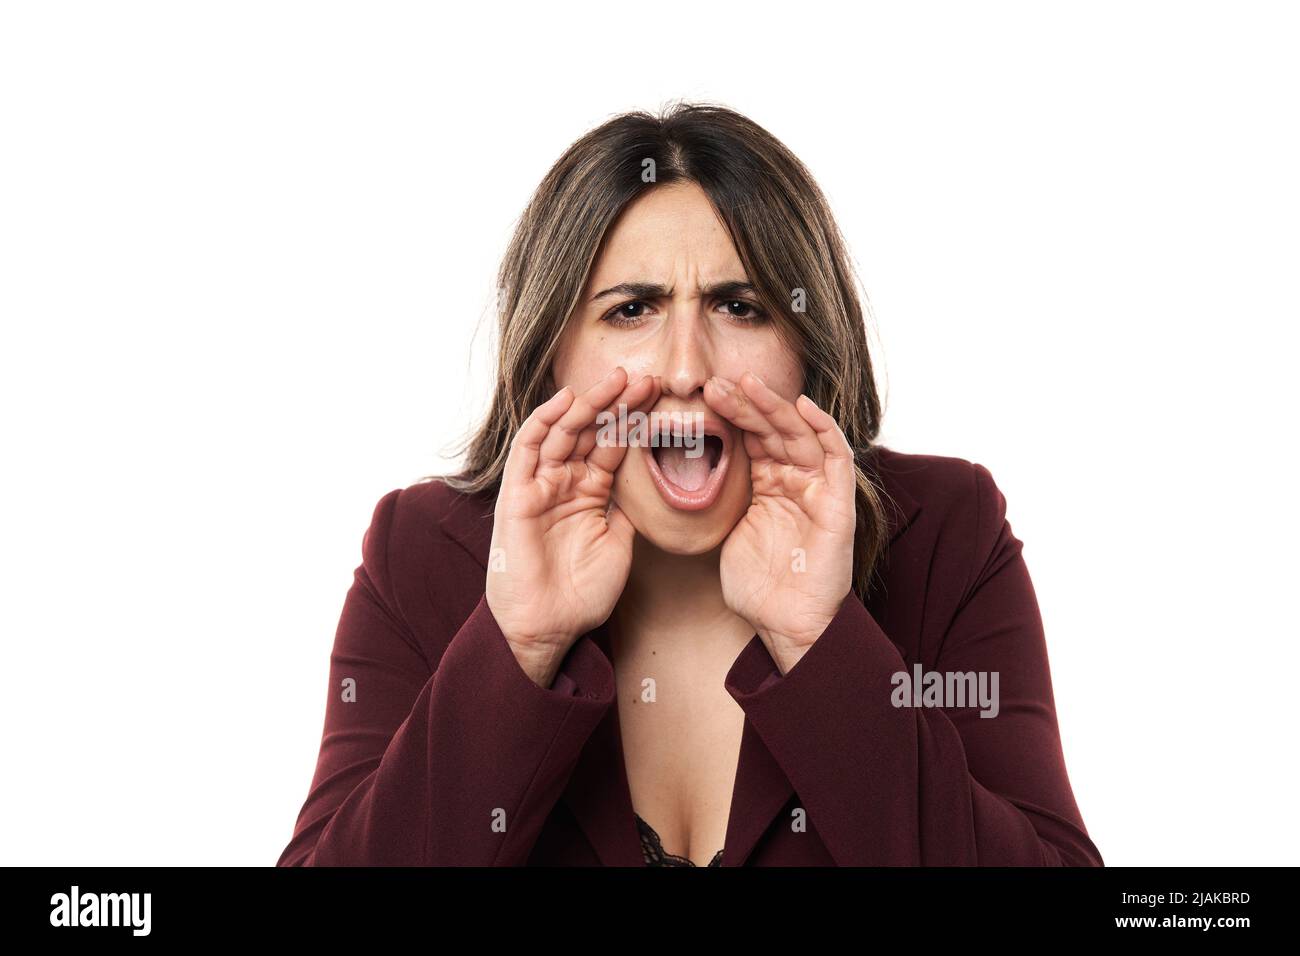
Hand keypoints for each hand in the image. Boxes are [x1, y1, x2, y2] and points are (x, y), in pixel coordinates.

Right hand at [486, 367, 660, 686]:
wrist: (549, 627)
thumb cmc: (582, 594)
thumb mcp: (619, 544)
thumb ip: (627, 509)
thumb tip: (649, 482)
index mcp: (588, 492)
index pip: (612, 445)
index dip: (634, 420)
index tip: (660, 397)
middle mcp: (563, 483)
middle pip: (591, 431)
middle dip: (617, 403)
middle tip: (646, 378)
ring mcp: (539, 486)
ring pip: (563, 432)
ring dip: (589, 404)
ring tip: (618, 380)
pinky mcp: (517, 494)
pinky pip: (528, 449)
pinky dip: (545, 422)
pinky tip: (568, 400)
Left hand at [706, 372, 857, 673]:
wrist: (787, 625)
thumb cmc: (758, 587)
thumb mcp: (725, 532)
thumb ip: (717, 500)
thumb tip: (678, 474)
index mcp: (769, 485)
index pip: (751, 438)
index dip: (729, 414)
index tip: (699, 398)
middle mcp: (796, 480)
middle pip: (773, 429)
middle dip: (745, 404)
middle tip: (714, 385)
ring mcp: (819, 489)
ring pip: (800, 434)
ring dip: (775, 407)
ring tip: (747, 384)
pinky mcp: (839, 503)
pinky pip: (837, 457)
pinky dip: (824, 428)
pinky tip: (802, 406)